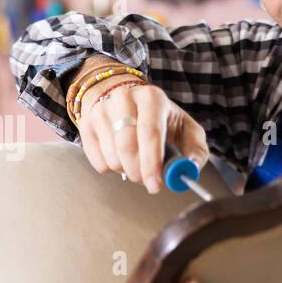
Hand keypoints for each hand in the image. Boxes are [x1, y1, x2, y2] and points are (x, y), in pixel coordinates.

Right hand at [77, 78, 209, 193]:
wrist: (124, 99)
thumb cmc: (159, 119)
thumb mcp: (184, 129)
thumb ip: (195, 151)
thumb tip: (189, 169)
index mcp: (152, 98)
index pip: (150, 133)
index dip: (152, 163)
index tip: (155, 185)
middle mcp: (123, 98)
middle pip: (127, 146)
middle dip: (139, 172)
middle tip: (147, 181)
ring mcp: (101, 111)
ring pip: (112, 157)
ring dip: (126, 170)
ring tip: (135, 162)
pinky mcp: (86, 124)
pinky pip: (98, 161)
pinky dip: (111, 169)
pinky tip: (120, 156)